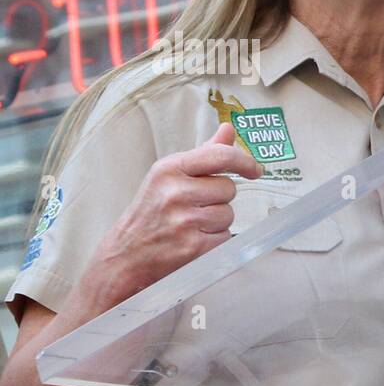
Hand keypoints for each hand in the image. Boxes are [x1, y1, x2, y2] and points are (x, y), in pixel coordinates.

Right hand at [92, 122, 261, 301]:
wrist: (126, 254)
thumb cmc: (151, 211)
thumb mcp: (168, 176)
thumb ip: (203, 154)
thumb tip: (228, 130)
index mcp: (170, 169)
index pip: (220, 156)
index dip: (244, 161)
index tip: (255, 169)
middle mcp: (176, 193)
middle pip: (229, 188)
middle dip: (219, 198)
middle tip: (195, 206)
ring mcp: (184, 221)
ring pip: (229, 214)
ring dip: (217, 221)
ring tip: (191, 224)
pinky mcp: (193, 247)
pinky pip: (225, 237)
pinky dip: (215, 240)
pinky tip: (193, 239)